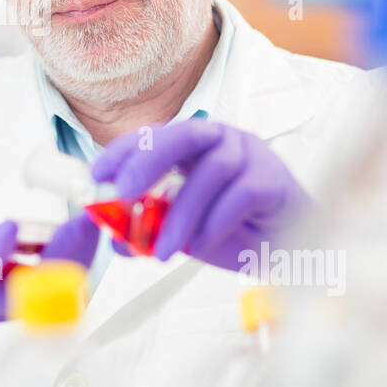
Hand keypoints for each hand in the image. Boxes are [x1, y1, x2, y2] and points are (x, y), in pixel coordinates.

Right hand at [0, 182, 100, 354]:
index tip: (6, 226)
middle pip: (30, 289)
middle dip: (57, 258)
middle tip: (78, 223)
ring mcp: (18, 302)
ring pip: (57, 287)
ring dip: (79, 255)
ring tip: (94, 219)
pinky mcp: (37, 297)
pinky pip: (66, 280)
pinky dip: (82, 255)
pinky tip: (93, 227)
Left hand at [90, 119, 308, 268]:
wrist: (288, 249)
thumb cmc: (232, 231)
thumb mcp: (181, 231)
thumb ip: (150, 230)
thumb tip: (114, 240)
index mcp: (194, 145)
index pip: (155, 136)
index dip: (124, 150)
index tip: (98, 174)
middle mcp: (222, 140)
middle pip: (182, 135)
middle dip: (148, 162)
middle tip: (123, 194)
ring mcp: (251, 155)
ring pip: (211, 171)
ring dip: (181, 213)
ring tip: (162, 251)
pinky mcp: (274, 179)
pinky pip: (240, 194)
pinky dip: (214, 222)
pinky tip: (199, 247)